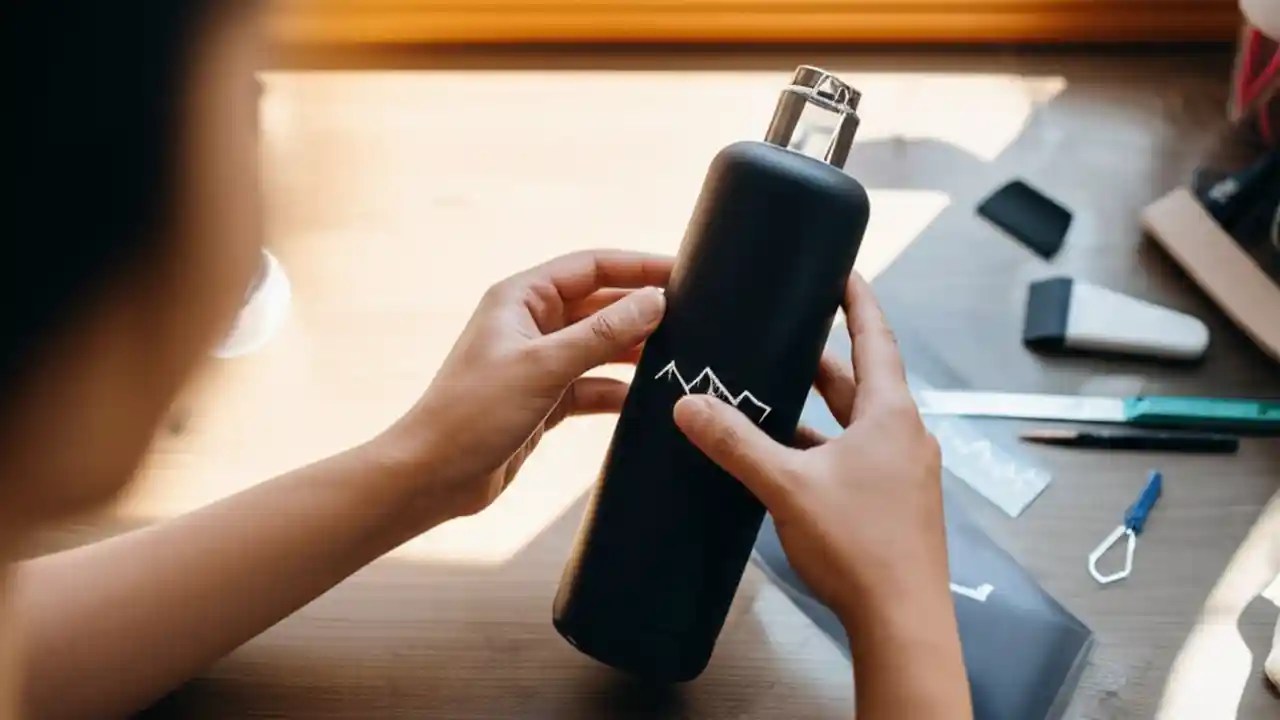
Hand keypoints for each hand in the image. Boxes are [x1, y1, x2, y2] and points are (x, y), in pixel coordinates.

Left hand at [383, 250, 672, 521]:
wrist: (432, 478)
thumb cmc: (472, 414)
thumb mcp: (544, 367)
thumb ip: (602, 334)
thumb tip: (655, 301)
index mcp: (521, 298)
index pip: (592, 266)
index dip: (638, 267)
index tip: (683, 273)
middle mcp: (530, 323)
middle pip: (600, 304)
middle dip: (642, 310)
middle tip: (694, 318)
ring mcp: (538, 363)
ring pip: (599, 347)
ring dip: (634, 351)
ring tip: (681, 356)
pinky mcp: (544, 400)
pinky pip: (592, 385)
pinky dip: (618, 390)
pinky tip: (649, 398)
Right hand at [672, 273, 946, 624]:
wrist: (902, 621)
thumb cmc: (860, 548)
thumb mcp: (786, 486)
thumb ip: (736, 442)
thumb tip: (689, 405)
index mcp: (890, 415)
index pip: (876, 337)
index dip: (858, 300)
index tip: (843, 271)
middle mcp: (904, 436)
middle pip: (861, 380)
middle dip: (822, 358)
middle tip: (785, 333)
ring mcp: (903, 472)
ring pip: (856, 423)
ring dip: (819, 408)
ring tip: (774, 394)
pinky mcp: (894, 503)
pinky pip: (856, 457)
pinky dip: (823, 447)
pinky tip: (788, 460)